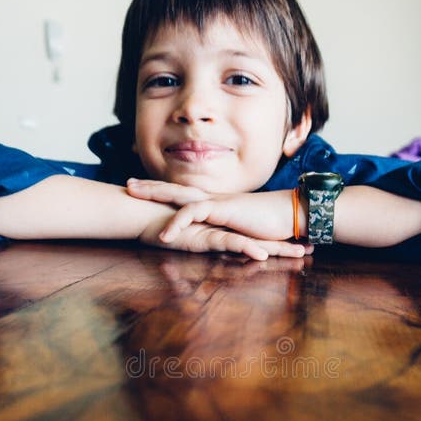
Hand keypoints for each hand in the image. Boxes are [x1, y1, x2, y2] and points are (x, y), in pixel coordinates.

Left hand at [127, 179, 312, 252]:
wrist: (292, 215)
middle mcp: (214, 199)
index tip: (146, 191)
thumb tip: (221, 236)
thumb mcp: (244, 228)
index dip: (166, 192)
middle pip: (176, 188)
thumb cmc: (273, 224)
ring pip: (179, 195)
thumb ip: (230, 229)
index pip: (185, 194)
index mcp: (217, 203)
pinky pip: (194, 213)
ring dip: (155, 194)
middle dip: (151, 186)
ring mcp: (217, 202)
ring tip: (132, 195)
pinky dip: (178, 222)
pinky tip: (163, 235)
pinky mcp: (223, 211)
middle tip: (128, 184)